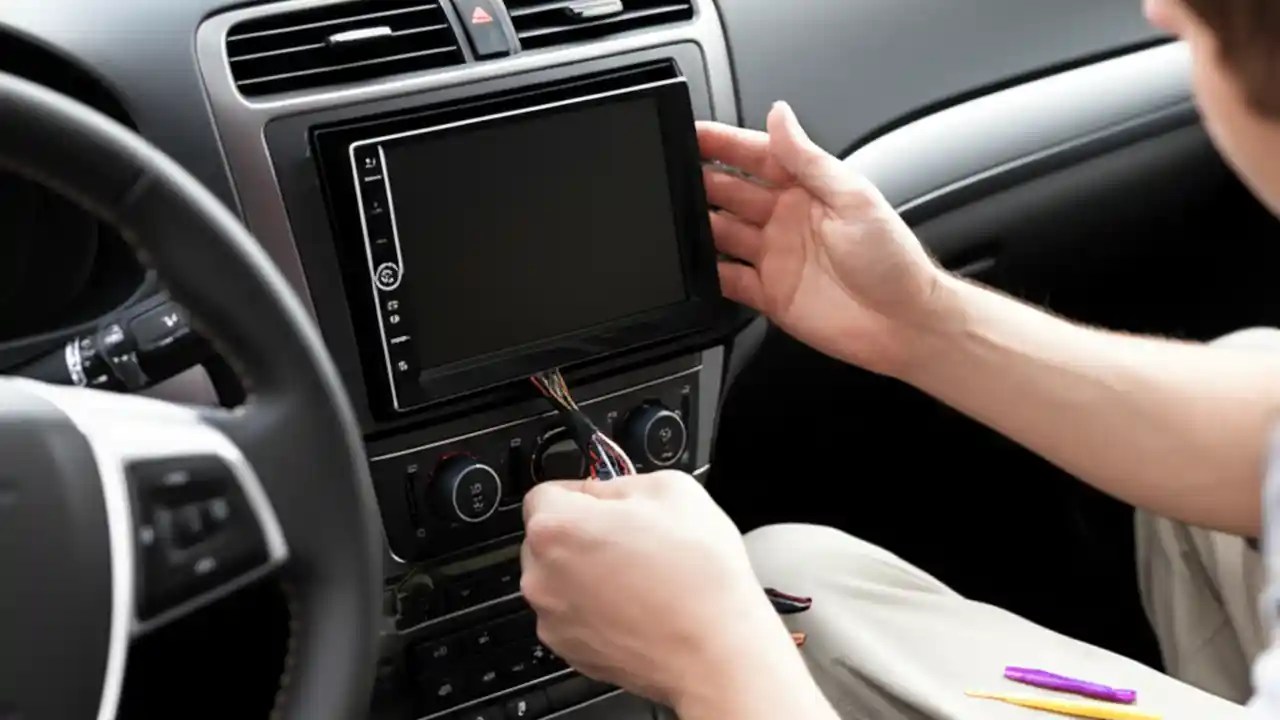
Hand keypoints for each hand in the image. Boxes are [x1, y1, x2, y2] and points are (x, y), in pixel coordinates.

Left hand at [520, 472, 831, 718]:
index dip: (582, 494)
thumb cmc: (699, 576)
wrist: (717, 651)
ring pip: (560, 579)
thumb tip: (603, 493)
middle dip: (582, 534)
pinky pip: (573, 615)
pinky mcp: (570, 651)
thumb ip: (620, 483)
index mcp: (557, 528)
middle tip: (631, 540)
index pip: (545, 493)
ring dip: (587, 573)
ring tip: (640, 577)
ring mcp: (553, 618)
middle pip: (548, 539)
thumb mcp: (670, 489)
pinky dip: (596, 609)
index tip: (606, 504)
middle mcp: (541, 576)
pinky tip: (637, 605)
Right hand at [699, 102, 947, 376]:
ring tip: (672, 218)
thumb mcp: (853, 197)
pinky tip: (692, 266)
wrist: (905, 324)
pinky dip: (708, 274)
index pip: (758, 156)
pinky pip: (728, 280)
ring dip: (700, 225)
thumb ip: (809, 159)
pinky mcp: (769, 294)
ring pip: (723, 233)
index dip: (724, 144)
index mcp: (809, 189)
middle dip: (701, 180)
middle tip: (671, 174)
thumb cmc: (893, 261)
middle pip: (732, 193)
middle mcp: (787, 219)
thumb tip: (779, 114)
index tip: (692, 133)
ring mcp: (776, 256)